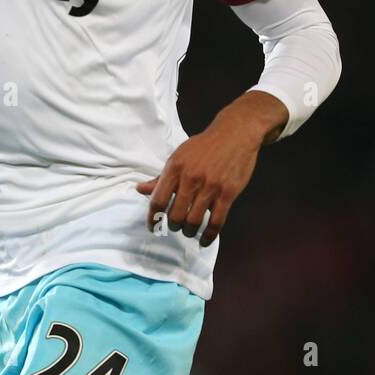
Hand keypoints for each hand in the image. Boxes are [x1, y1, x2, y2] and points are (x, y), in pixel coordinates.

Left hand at [135, 92, 286, 246]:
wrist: (235, 134)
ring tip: (189, 230)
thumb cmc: (204, 146)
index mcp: (175, 168)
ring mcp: (210, 186)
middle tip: (175, 226)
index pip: (158, 200)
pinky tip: (204, 240)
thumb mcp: (179, 157)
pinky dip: (208, 236)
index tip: (153, 226)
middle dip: (172, 226)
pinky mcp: (228, 193)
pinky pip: (216, 222)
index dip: (153, 218)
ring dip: (189, 231)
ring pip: (194, 221)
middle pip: (175, 215)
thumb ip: (161, 177)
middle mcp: (191, 178)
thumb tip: (140, 189)